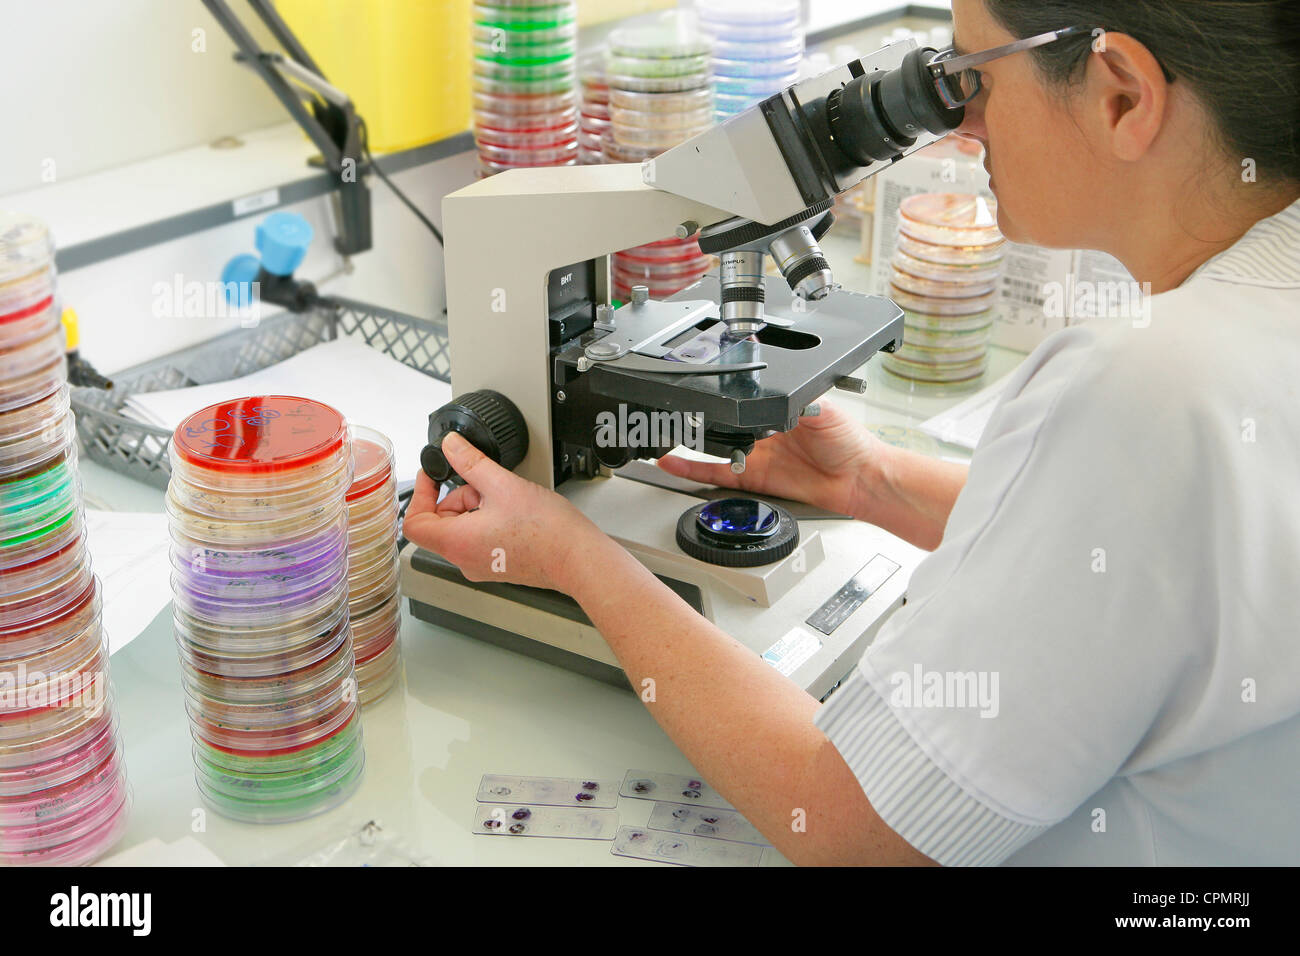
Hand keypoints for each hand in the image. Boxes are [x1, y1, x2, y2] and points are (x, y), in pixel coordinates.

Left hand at [402, 432, 607, 591]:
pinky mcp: (497, 566)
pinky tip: (513, 513)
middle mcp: (464, 560)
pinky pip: (479, 539)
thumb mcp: (502, 484)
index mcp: (457, 543)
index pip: (413, 522)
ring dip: (477, 508)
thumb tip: (451, 446)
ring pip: (462, 529)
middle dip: (459, 498)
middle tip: (485, 486)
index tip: (432, 477)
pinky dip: (489, 521)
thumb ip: (470, 462)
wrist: (578, 558)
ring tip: (506, 500)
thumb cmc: (547, 531)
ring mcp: (481, 566)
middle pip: (440, 522)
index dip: (419, 494)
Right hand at [656, 401, 877, 517]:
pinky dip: (692, 469)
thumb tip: (771, 393)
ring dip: (688, 441)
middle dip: (697, 415)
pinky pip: (717, 473)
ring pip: (714, 446)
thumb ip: (794, 400)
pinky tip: (673, 462)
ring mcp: (756, 454)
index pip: (742, 397)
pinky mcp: (753, 477)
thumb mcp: (824, 408)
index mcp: (777, 407)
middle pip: (722, 420)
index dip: (721, 392)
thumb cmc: (850, 442)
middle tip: (674, 410)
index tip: (698, 385)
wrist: (859, 480)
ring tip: (663, 432)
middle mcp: (763, 429)